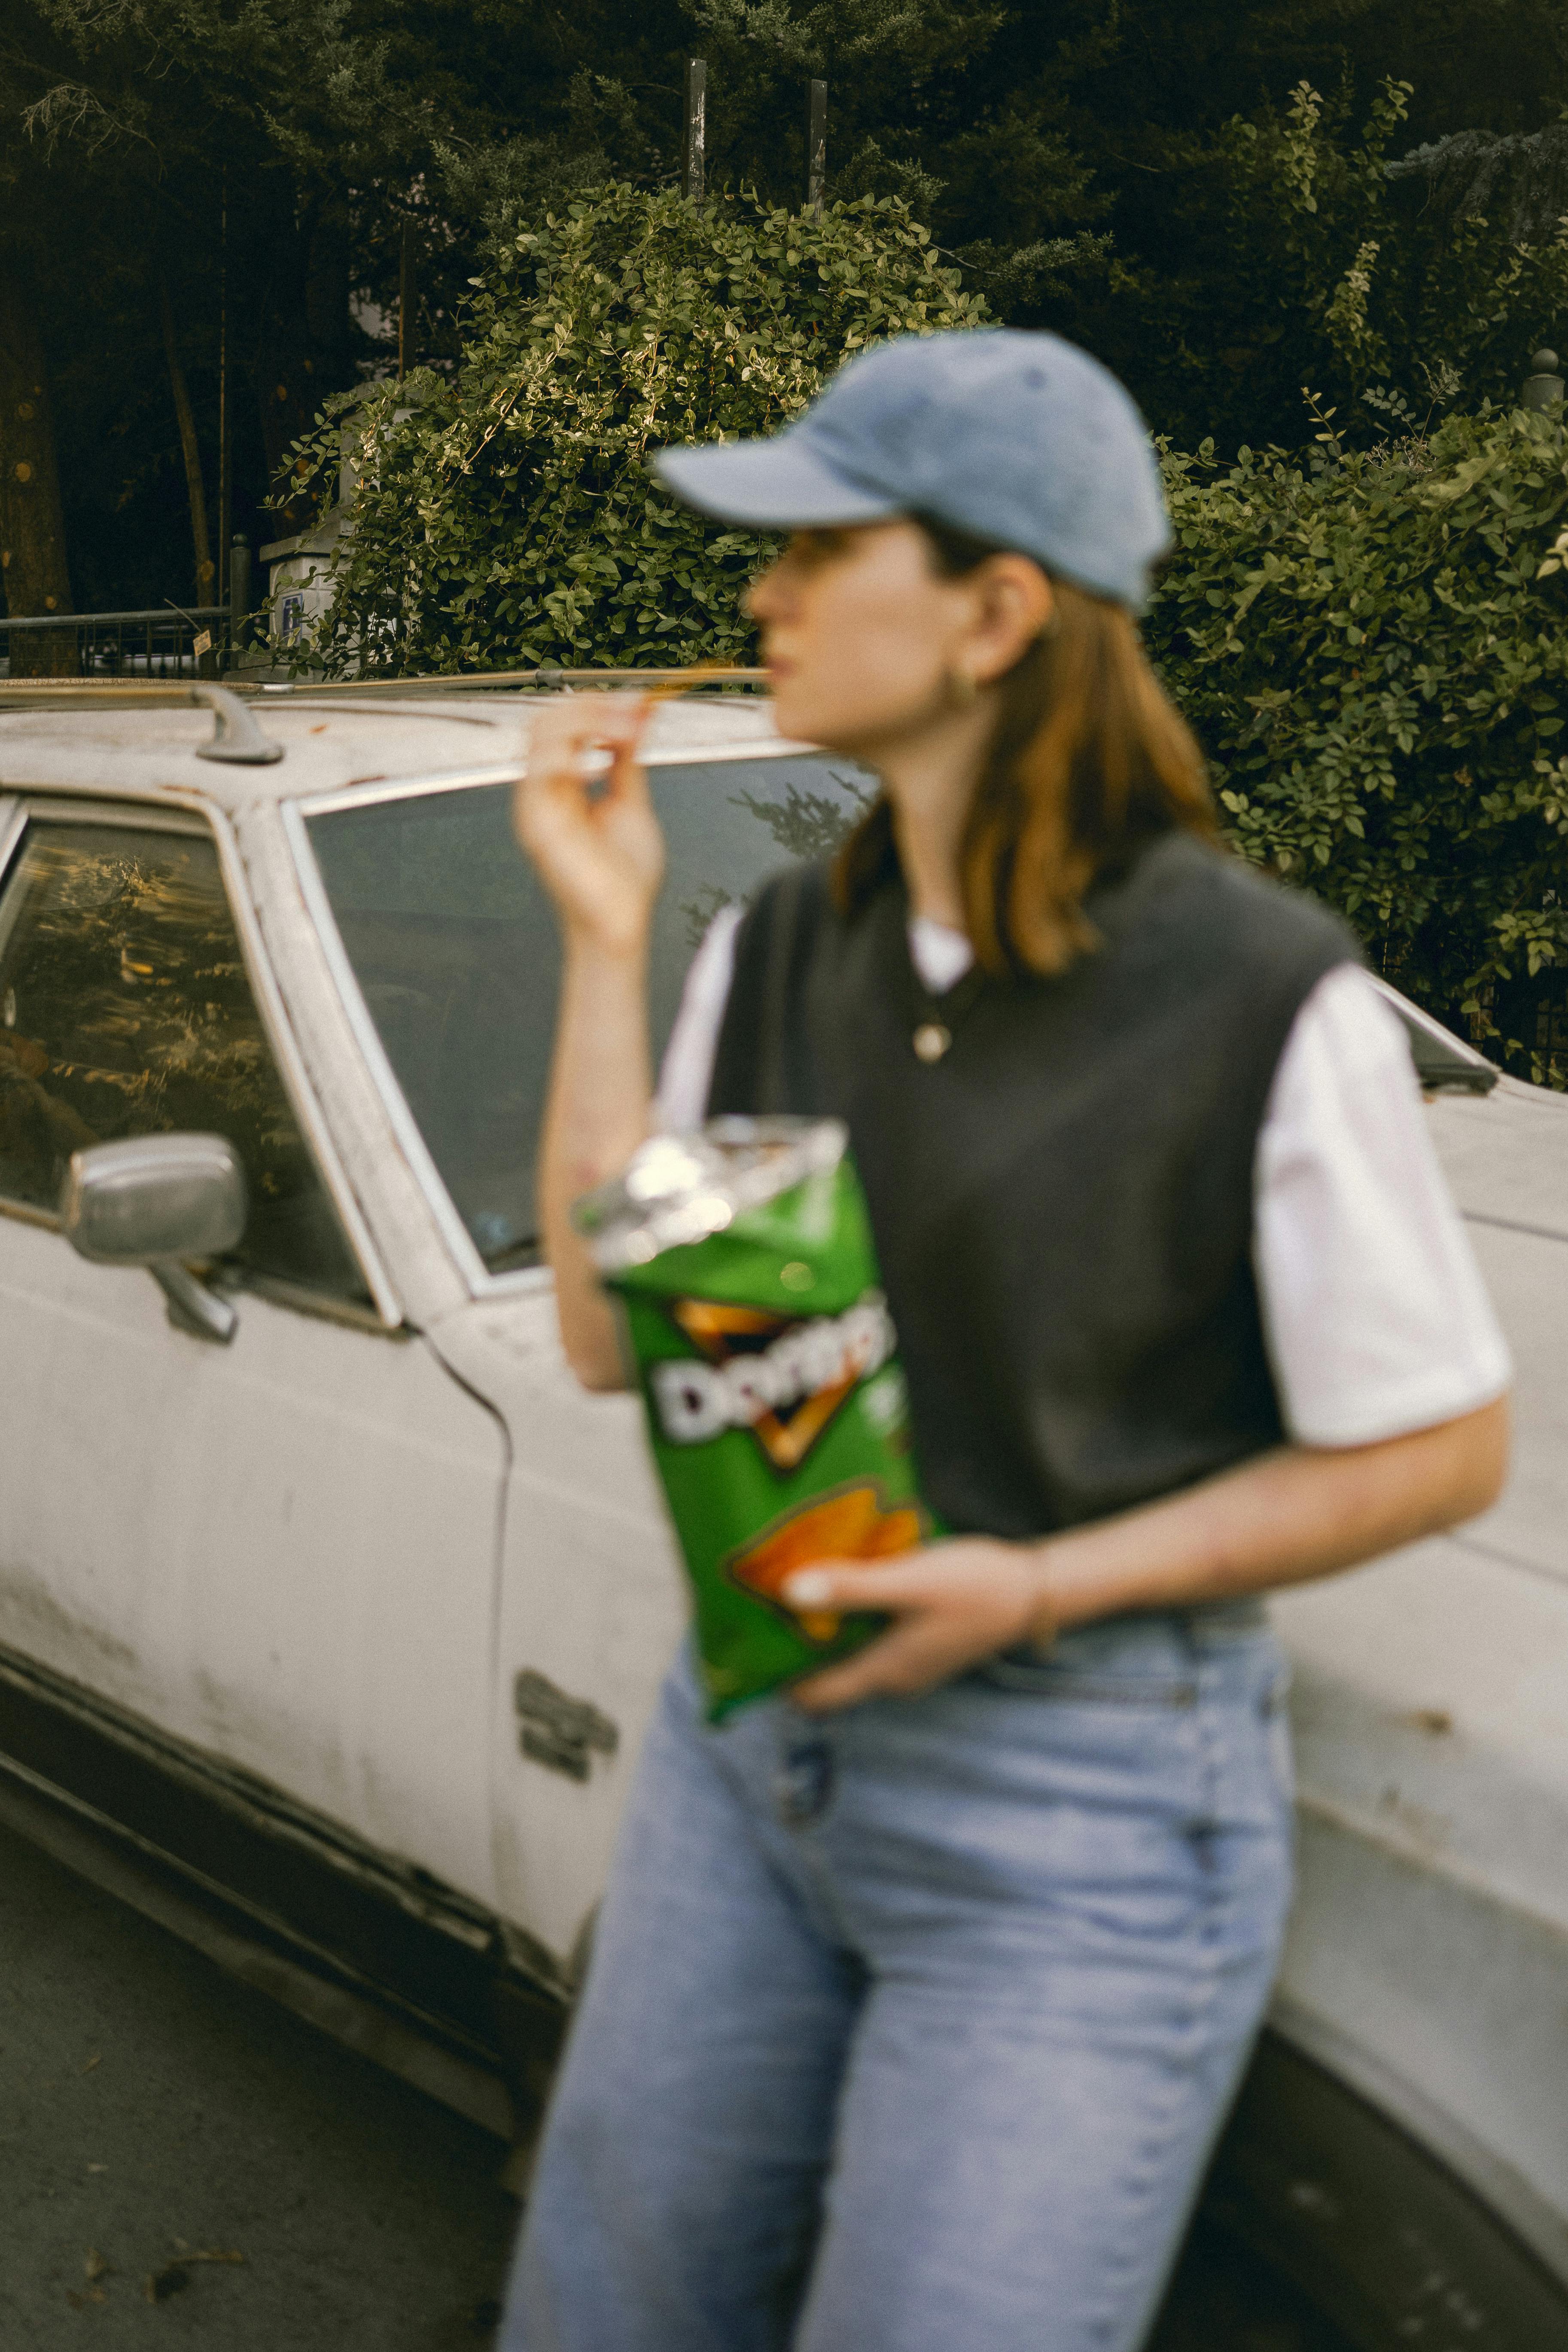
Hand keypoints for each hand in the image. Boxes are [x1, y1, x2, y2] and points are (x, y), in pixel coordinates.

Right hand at [513, 693, 662, 957]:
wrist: (621, 923)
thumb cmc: (623, 876)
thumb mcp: (630, 802)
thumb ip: (628, 758)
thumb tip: (639, 712)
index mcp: (560, 784)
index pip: (563, 723)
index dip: (598, 705)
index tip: (640, 702)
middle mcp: (541, 791)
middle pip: (546, 722)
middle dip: (592, 708)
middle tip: (634, 713)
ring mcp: (535, 808)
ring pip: (541, 738)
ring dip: (587, 723)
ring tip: (625, 733)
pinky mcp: (538, 828)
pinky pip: (540, 777)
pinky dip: (570, 758)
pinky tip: (601, 765)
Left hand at [782, 1537, 1056, 1713]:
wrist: (1035, 1591)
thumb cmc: (973, 1586)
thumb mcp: (909, 1582)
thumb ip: (852, 1589)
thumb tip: (789, 1594)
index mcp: (884, 1671)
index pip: (814, 1695)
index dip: (776, 1676)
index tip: (748, 1640)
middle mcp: (894, 1677)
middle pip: (829, 1674)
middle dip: (796, 1645)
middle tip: (763, 1602)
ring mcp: (911, 1663)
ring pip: (852, 1655)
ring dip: (826, 1629)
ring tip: (798, 1584)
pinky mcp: (924, 1643)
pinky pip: (875, 1640)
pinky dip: (854, 1620)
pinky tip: (848, 1581)